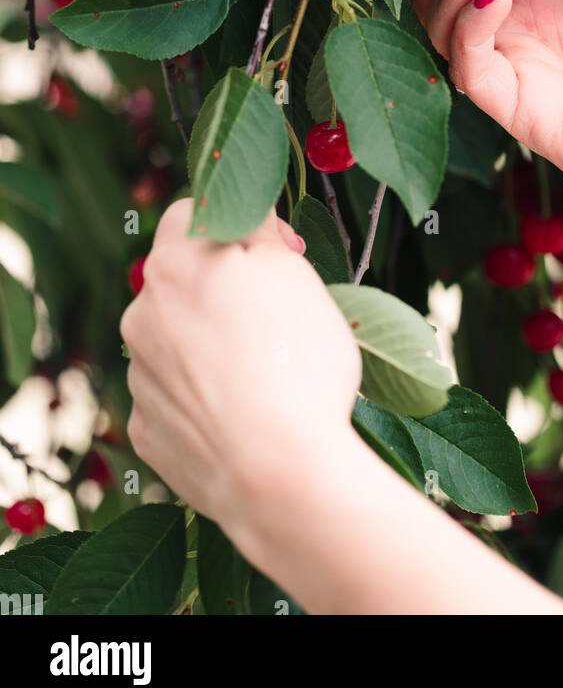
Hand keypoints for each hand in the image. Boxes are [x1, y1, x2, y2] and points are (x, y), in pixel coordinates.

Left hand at [120, 201, 360, 529]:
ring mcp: (140, 377)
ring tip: (268, 372)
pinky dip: (206, 394)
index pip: (191, 212)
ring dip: (214, 341)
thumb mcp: (294, 272)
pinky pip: (178, 395)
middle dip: (226, 287)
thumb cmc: (296, 362)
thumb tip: (245, 216)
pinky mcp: (148, 430)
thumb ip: (259, 229)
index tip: (284, 250)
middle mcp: (140, 316)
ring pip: (179, 339)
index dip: (241, 223)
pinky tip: (245, 411)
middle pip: (184, 280)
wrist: (279, 474)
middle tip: (282, 312)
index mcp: (173, 266)